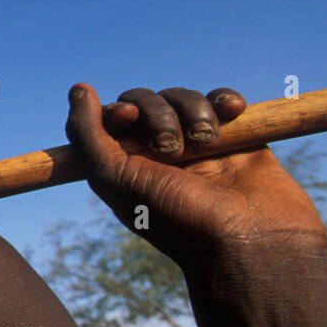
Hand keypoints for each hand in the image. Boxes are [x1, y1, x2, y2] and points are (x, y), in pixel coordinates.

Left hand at [65, 84, 326, 272]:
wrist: (248, 237)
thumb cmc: (176, 216)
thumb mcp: (115, 179)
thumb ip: (86, 135)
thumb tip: (78, 89)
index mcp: (127, 163)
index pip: (112, 117)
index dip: (118, 109)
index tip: (128, 116)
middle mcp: (159, 152)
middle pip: (146, 102)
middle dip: (157, 114)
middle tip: (172, 148)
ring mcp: (197, 143)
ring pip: (184, 98)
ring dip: (193, 111)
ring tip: (206, 141)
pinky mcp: (236, 137)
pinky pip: (222, 101)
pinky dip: (224, 99)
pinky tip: (233, 110)